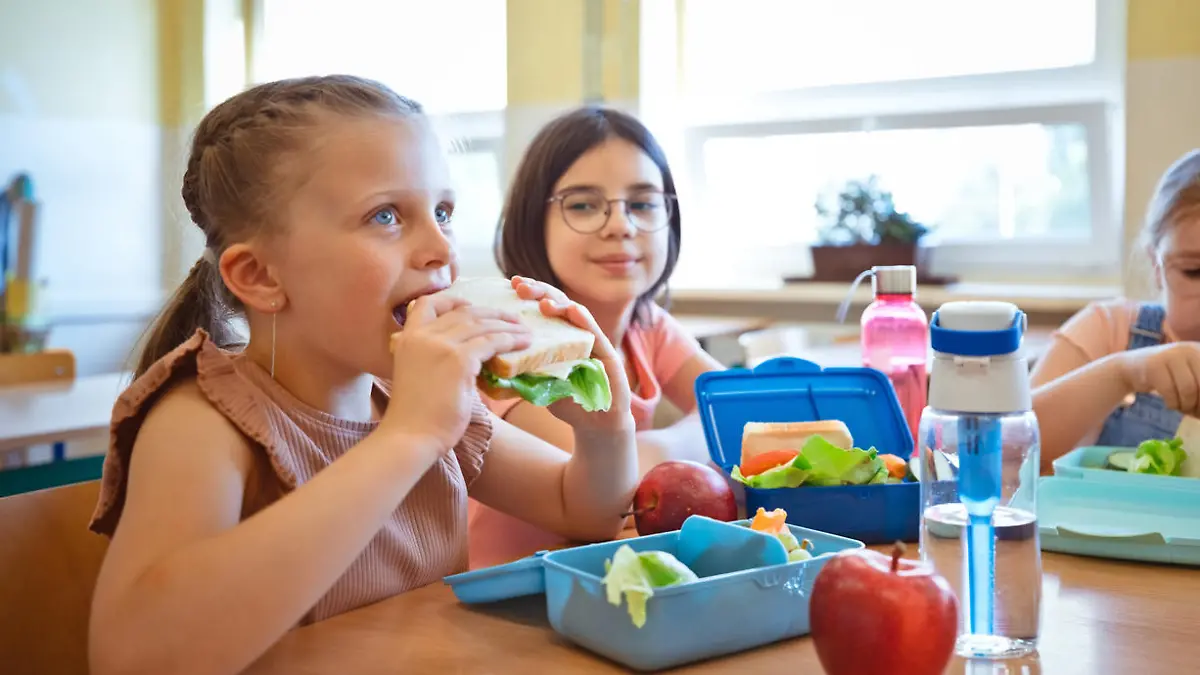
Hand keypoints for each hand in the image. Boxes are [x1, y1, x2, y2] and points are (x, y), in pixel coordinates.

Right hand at [383, 294, 530, 452]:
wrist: (410, 437)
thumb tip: (469, 357)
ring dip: (506, 325)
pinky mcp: (459, 360)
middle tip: (510, 318)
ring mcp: (441, 345)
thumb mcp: (418, 375)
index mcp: (407, 338)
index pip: (427, 303)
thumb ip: (436, 360)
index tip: (469, 305)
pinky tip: (523, 343)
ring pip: (480, 324)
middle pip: (462, 312)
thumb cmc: (415, 417)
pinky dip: (510, 340)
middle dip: (490, 313)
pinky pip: (491, 342)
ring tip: (524, 330)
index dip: (451, 300)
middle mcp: (422, 336)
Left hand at [510, 276, 634, 431]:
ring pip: (576, 313)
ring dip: (559, 304)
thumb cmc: (567, 401)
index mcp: (557, 336)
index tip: (510, 285)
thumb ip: (521, 372)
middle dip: (538, 292)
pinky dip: (584, 320)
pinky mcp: (608, 354)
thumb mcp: (538, 385)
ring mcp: (593, 341)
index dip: (528, 295)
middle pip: (556, 303)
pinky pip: (595, 333)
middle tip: (520, 286)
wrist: (596, 424)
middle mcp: (575, 332)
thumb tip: (489, 364)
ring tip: (543, 302)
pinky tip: (573, 311)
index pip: (541, 308)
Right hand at [1118, 342, 1199, 415]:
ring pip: (1188, 390)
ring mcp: (1171, 355)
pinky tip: (1170, 404)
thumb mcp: (1192, 377)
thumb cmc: (1169, 376)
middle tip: (1195, 414)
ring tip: (1182, 408)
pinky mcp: (1153, 365)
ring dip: (1186, 405)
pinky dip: (1172, 404)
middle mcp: (1190, 349)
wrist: (1132, 368)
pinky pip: (1169, 392)